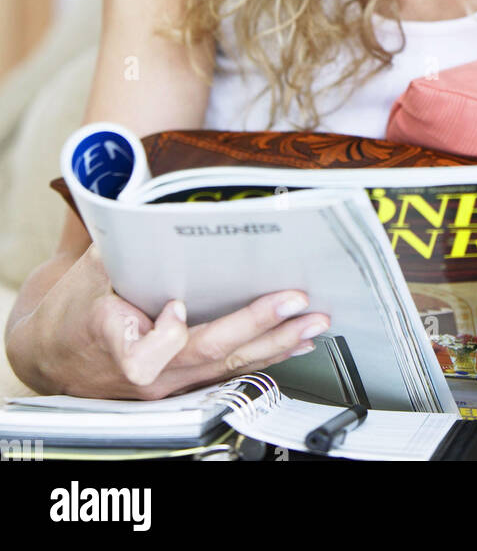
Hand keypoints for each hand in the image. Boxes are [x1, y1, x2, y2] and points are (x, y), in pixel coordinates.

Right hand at [9, 244, 329, 398]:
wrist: (55, 355)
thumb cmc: (73, 310)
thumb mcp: (85, 271)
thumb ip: (118, 241)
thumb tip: (145, 200)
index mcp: (114, 339)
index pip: (142, 354)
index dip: (165, 336)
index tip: (176, 310)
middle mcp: (146, 370)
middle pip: (206, 352)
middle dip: (256, 325)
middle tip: (295, 302)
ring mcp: (167, 383)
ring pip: (227, 366)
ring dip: (274, 343)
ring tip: (313, 323)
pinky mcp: (183, 384)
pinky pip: (229, 372)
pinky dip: (264, 355)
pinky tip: (293, 342)